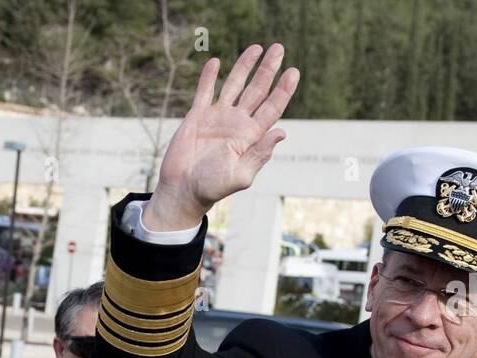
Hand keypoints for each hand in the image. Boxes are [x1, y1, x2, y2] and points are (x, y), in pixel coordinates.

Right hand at [144, 43, 299, 231]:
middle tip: (279, 48)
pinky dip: (209, 77)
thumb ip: (260, 154)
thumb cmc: (212, 188)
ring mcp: (217, 118)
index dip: (283, 90)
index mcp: (250, 136)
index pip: (272, 108)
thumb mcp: (241, 175)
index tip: (293, 72)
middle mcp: (236, 123)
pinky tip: (216, 63)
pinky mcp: (196, 117)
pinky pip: (205, 92)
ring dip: (244, 66)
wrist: (182, 191)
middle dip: (268, 69)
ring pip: (234, 85)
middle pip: (256, 90)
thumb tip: (281, 132)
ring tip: (256, 47)